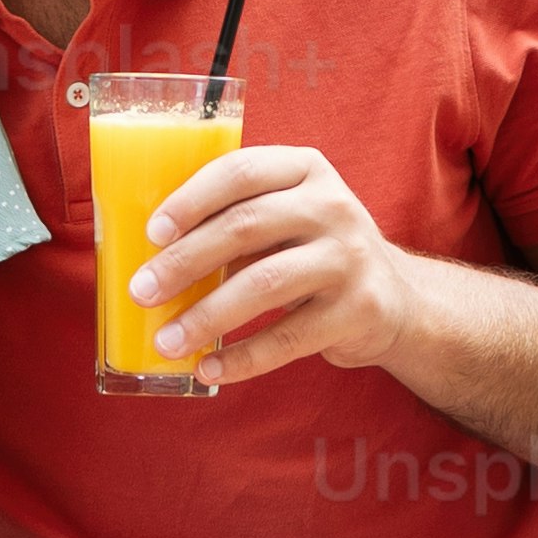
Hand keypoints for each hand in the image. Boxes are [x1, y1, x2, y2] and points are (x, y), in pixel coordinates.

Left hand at [125, 141, 408, 385]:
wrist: (395, 298)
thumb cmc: (312, 252)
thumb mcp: (286, 216)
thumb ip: (235, 219)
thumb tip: (151, 256)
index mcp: (305, 169)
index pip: (240, 172)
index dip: (191, 201)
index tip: (152, 233)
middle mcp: (332, 205)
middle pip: (246, 227)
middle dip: (185, 262)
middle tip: (142, 292)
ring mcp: (349, 257)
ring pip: (265, 283)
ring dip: (207, 316)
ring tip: (167, 341)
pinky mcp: (359, 309)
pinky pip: (289, 337)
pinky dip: (244, 357)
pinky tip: (209, 368)